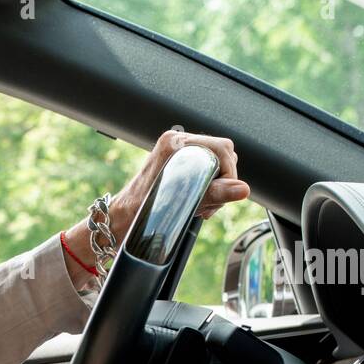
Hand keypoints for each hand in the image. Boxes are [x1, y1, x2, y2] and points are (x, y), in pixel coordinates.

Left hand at [108, 129, 249, 236]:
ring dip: (216, 187)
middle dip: (222, 181)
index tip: (225, 193)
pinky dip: (208, 188)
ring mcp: (177, 152)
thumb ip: (212, 194)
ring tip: (200, 206)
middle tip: (209, 204)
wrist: (121, 220)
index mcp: (173, 144)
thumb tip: (242, 189)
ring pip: (216, 164)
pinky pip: (207, 170)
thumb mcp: (182, 204)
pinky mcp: (179, 163)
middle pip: (221, 154)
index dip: (229, 172)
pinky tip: (197, 203)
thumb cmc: (140, 213)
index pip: (221, 148)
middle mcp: (176, 143)